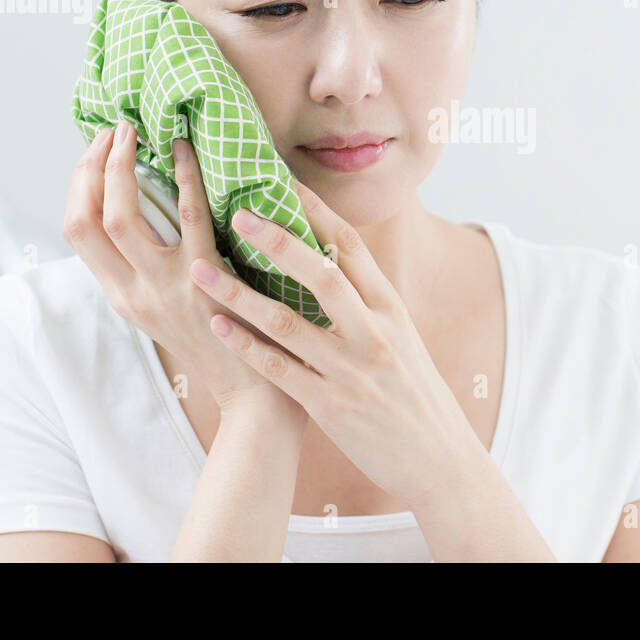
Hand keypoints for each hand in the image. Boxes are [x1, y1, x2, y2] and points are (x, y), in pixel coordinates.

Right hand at [60, 120, 306, 432]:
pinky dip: (186, 176)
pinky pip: (190, 217)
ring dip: (121, 167)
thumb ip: (150, 272)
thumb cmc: (223, 344)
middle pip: (84, 220)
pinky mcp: (207, 282)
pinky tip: (189, 150)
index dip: (78, 184)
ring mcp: (166, 288)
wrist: (256, 396)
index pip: (76, 232)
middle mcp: (133, 293)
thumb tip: (147, 215)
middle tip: (111, 131)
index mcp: (122, 297)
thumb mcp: (169, 313)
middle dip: (89, 168)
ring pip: (119, 217)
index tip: (94, 151)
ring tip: (134, 133)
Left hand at [187, 180, 486, 510]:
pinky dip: (245, 347)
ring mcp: (350, 371)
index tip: (282, 181)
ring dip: (239, 294)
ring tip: (200, 270)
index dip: (315, 211)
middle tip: (238, 213)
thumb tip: (329, 261)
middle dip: (277, 241)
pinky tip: (216, 327)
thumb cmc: (416, 395)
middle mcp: (373, 333)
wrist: (438, 458)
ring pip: (288, 322)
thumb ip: (368, 303)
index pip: (351, 247)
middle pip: (322, 274)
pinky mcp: (330, 407)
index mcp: (391, 309)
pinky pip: (280, 371)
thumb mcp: (403, 338)